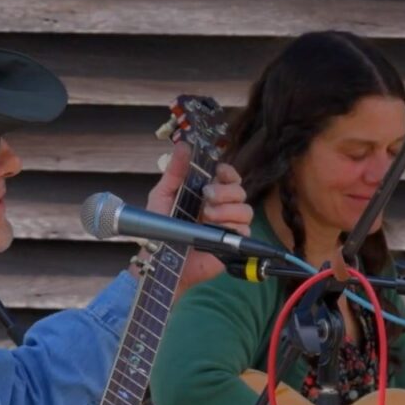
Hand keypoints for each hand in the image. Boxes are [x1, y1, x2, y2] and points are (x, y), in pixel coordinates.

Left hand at [143, 142, 252, 293]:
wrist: (158, 259)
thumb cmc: (159, 228)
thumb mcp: (163, 194)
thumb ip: (175, 171)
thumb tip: (183, 145)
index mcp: (207, 194)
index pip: (229, 177)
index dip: (229, 172)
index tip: (219, 172)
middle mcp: (220, 208)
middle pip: (240, 191)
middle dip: (226, 191)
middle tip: (207, 196)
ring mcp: (227, 226)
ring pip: (246, 210)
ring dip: (228, 209)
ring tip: (207, 215)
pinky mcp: (230, 245)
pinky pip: (244, 231)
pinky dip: (230, 227)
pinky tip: (214, 229)